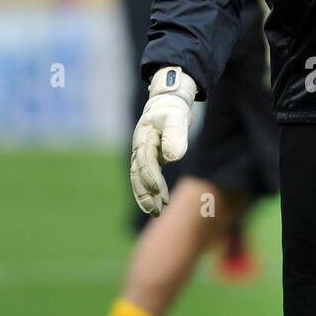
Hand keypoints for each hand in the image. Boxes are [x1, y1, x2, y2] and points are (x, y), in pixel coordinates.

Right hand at [130, 66, 197, 215]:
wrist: (167, 103)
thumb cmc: (173, 111)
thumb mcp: (177, 119)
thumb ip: (175, 136)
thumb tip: (172, 157)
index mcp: (144, 138)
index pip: (145, 161)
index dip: (150, 177)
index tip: (158, 191)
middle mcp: (139, 148)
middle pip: (138, 174)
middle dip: (145, 193)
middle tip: (155, 210)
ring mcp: (141, 154)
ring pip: (138, 179)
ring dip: (146, 196)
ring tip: (155, 212)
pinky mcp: (147, 159)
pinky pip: (144, 177)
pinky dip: (149, 190)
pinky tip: (157, 202)